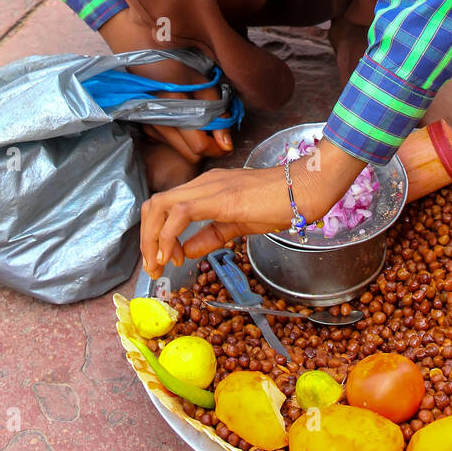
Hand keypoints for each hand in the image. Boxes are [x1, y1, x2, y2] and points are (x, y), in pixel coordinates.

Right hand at [98, 8, 233, 161]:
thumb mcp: (201, 73)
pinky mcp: (141, 116)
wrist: (136, 33)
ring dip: (194, 138)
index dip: (219, 145)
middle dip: (209, 145)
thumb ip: (215, 108)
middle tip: (220, 129)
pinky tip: (184, 111)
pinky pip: (167, 136)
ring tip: (203, 115)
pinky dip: (180, 131)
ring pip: (179, 147)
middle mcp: (157, 118)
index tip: (229, 139)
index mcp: (174, 105)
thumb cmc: (176, 48)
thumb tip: (227, 145)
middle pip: (190, 153)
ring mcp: (147, 119)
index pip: (200, 147)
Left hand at [140, 140, 365, 275]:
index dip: (155, 234)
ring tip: (159, 264)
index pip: (165, 206)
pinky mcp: (218, 198)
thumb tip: (184, 251)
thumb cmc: (279, 203)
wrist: (305, 188)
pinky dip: (168, 236)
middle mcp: (201, 184)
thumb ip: (210, 236)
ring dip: (152, 239)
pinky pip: (179, 214)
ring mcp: (208, 187)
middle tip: (153, 266)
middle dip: (146, 238)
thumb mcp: (237, 224)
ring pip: (159, 206)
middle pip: (153, 205)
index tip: (164, 260)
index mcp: (205, 188)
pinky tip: (175, 255)